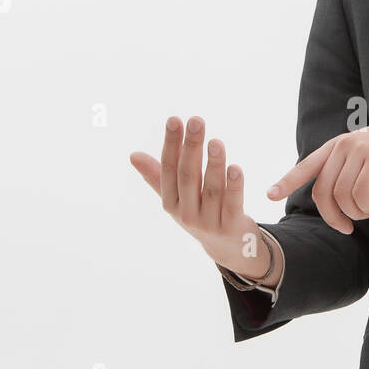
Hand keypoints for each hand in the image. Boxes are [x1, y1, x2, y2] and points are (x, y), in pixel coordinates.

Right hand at [128, 115, 270, 276]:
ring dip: (214, 164)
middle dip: (191, 148)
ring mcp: (208, 222)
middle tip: (196, 121)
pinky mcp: (231, 226)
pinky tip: (236, 168)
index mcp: (170, 202)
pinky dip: (234, 186)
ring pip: (212, 189)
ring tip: (216, 142)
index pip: (169, 169)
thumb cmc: (199, 213)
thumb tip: (133, 155)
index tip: (174, 120)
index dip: (171, 144)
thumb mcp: (177, 198)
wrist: (228, 248)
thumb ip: (158, 176)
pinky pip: (232, 204)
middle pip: (188, 176)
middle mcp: (186, 213)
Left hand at [266, 111, 368, 234]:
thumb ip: (347, 168)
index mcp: (337, 145)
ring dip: (357, 214)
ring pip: (342, 198)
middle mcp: (343, 146)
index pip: (306, 165)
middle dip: (332, 217)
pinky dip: (368, 208)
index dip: (287, 181)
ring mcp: (358, 152)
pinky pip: (361, 197)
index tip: (269, 195)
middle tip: (347, 228)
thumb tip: (334, 199)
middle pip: (323, 192)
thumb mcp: (366, 154)